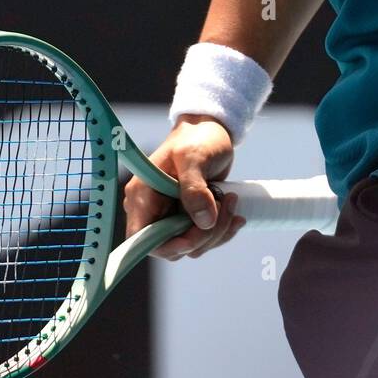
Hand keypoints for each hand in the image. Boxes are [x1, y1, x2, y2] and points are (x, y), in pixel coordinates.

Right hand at [122, 116, 246, 259]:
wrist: (210, 131)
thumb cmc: (197, 138)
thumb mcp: (194, 157)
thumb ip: (195, 189)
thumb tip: (204, 222)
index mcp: (142, 194)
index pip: (142, 238)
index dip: (167, 245)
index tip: (194, 236)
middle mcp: (152, 209)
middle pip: (171, 246)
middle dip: (202, 236)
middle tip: (225, 208)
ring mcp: (170, 215)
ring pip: (191, 246)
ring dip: (216, 232)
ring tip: (231, 201)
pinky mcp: (187, 218)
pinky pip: (202, 239)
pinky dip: (220, 231)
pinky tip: (235, 214)